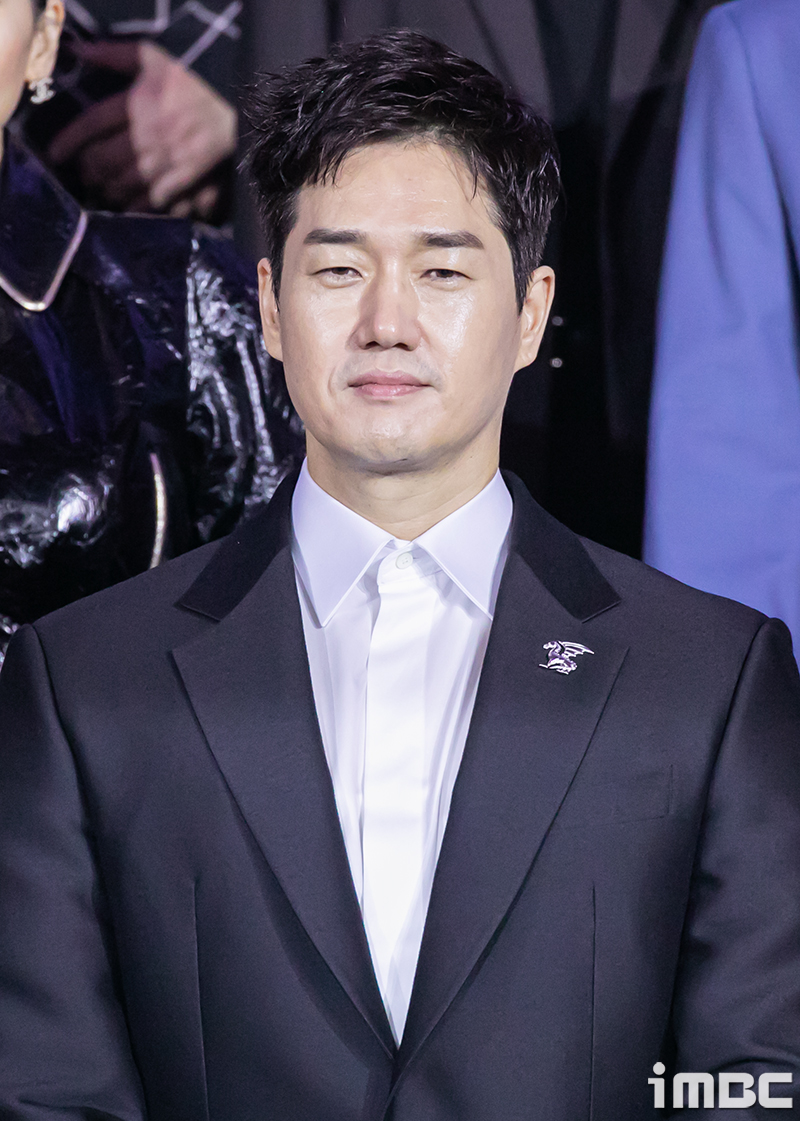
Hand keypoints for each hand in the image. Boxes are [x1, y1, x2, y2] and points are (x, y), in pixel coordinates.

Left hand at [48, 40, 236, 213]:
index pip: (92, 124)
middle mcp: (146, 135)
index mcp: (137, 103)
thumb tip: (78, 50)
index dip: (69, 142)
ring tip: (104, 189)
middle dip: (89, 171)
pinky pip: (152, 200)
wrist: (238, 104)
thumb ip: (115, 54)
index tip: (56, 155)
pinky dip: (137, 206)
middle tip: (85, 173)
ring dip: (109, 190)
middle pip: (103, 161)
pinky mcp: (184, 177)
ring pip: (123, 184)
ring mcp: (165, 160)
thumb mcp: (156, 58)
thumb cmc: (196, 80)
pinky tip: (129, 205)